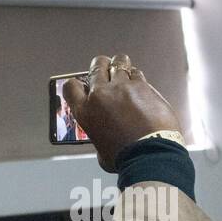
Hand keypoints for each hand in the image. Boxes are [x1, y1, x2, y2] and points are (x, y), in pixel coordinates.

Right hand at [62, 54, 182, 172]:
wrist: (150, 154)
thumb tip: (106, 134)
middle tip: (104, 70)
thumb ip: (100, 134)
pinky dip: (137, 77)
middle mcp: (102, 94)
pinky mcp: (143, 86)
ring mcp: (123, 87)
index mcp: (86, 111)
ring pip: (118, 63)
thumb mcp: (101, 149)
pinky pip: (137, 73)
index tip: (81, 86)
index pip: (71, 86)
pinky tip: (139, 84)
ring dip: (120, 66)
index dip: (75, 84)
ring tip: (123, 71)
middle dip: (100, 66)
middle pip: (96, 66)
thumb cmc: (126, 157)